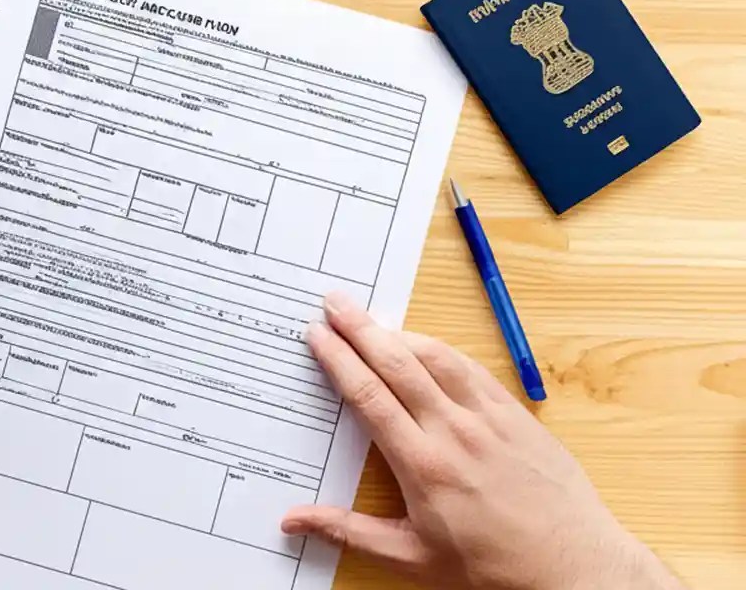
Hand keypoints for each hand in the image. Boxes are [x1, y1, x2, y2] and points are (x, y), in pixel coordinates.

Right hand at [281, 292, 682, 589]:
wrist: (572, 566)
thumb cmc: (491, 568)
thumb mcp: (411, 558)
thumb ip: (347, 531)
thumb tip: (292, 521)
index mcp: (422, 465)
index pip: (369, 396)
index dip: (338, 360)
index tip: (317, 335)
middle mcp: (455, 431)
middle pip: (398, 363)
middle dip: (361, 328)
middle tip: (334, 302)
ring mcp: (490, 418)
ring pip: (437, 357)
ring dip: (400, 332)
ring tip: (372, 317)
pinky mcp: (516, 416)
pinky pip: (473, 369)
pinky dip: (442, 350)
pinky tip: (426, 345)